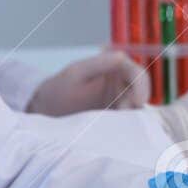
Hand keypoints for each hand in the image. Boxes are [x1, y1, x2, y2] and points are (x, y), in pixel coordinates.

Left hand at [27, 51, 147, 115]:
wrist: (45, 112)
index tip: (136, 102)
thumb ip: (99, 63)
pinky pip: (129, 122)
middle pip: (141, 93)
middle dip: (135, 106)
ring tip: (115, 127)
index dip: (141, 87)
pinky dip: (126, 127)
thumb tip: (121, 55)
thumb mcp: (76, 73)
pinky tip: (115, 132)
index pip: (137, 74)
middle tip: (121, 118)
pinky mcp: (116, 117)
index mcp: (114, 66)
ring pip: (137, 109)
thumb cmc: (58, 89)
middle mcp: (121, 82)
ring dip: (132, 118)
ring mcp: (120, 101)